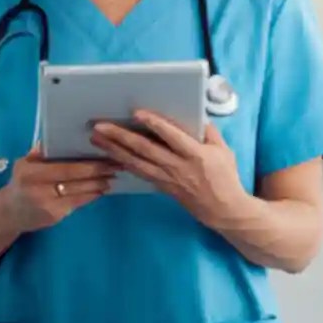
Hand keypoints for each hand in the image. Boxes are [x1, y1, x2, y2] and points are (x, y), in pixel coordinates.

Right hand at [0, 144, 117, 233]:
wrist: (8, 214)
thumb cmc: (20, 183)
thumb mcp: (23, 164)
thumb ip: (39, 152)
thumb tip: (56, 136)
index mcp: (31, 173)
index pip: (65, 168)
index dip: (87, 164)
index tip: (105, 156)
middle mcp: (39, 190)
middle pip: (76, 181)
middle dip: (99, 173)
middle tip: (117, 164)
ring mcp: (48, 206)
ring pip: (80, 193)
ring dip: (99, 185)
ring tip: (113, 176)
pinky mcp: (55, 217)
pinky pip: (78, 204)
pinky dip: (91, 196)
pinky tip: (101, 189)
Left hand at [91, 110, 246, 227]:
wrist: (223, 209)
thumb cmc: (225, 177)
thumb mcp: (224, 151)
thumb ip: (209, 132)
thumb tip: (195, 116)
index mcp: (195, 155)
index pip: (171, 136)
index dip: (154, 124)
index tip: (137, 113)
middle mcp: (177, 167)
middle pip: (145, 150)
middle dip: (121, 137)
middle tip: (100, 126)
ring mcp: (167, 178)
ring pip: (136, 162)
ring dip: (114, 150)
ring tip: (97, 139)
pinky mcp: (161, 186)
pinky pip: (139, 173)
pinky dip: (123, 164)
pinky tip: (110, 156)